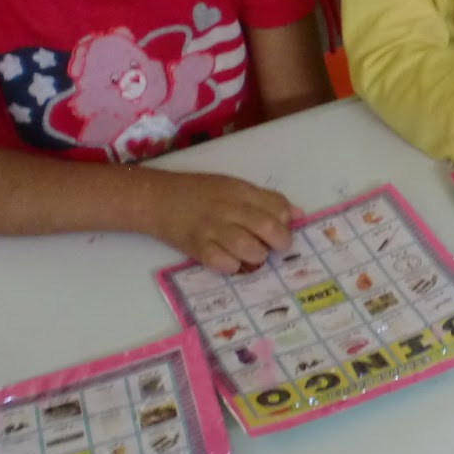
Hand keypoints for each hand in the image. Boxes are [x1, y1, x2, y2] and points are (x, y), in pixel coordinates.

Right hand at [143, 172, 299, 273]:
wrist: (156, 198)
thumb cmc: (198, 193)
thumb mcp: (233, 187)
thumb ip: (265, 200)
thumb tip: (296, 214)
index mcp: (241, 192)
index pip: (277, 206)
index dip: (286, 221)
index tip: (281, 229)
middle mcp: (228, 208)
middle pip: (267, 226)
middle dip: (279, 241)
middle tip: (274, 247)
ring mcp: (212, 229)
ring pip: (248, 247)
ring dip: (258, 255)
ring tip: (254, 255)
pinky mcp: (197, 248)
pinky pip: (222, 263)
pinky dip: (232, 266)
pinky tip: (231, 262)